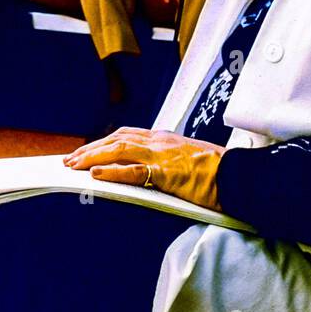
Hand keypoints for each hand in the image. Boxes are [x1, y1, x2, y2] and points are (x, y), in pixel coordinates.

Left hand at [64, 127, 224, 210]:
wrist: (239, 176)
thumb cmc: (219, 172)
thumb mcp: (189, 160)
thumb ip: (167, 162)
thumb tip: (150, 171)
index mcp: (165, 139)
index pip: (127, 135)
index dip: (104, 142)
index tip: (88, 150)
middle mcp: (161, 142)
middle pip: (117, 139)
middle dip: (91, 148)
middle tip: (71, 159)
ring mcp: (163, 156)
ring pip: (119, 150)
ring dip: (93, 157)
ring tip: (75, 166)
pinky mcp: (168, 174)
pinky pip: (134, 172)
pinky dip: (113, 172)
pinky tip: (97, 176)